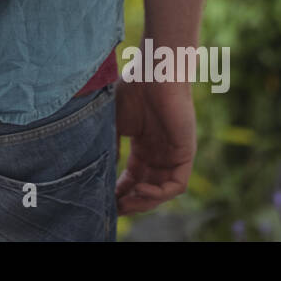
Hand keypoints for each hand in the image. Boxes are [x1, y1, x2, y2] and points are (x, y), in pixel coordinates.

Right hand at [115, 78, 195, 214]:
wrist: (155, 72)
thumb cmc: (133, 89)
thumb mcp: (113, 123)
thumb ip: (109, 146)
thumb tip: (95, 171)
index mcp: (143, 146)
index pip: (133, 178)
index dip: (119, 192)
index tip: (104, 200)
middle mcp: (159, 153)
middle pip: (146, 189)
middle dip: (130, 202)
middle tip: (113, 208)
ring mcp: (173, 154)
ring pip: (161, 191)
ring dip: (143, 202)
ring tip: (124, 204)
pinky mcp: (185, 153)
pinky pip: (176, 185)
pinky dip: (159, 193)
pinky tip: (140, 189)